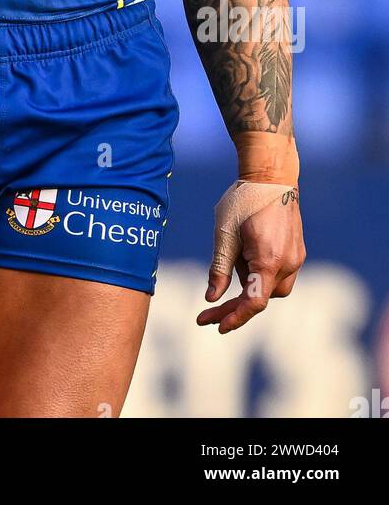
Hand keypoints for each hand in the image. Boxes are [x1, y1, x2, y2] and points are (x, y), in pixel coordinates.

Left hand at [197, 186, 304, 333]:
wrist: (271, 177)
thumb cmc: (243, 201)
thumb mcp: (224, 234)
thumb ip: (219, 268)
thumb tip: (212, 299)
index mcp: (269, 260)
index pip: (254, 303)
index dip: (235, 317)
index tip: (216, 327)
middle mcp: (288, 264)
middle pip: (261, 297)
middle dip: (235, 305)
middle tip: (207, 313)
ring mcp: (296, 258)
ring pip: (270, 287)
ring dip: (249, 283)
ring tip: (234, 253)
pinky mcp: (297, 252)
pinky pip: (277, 274)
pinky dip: (259, 272)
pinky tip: (246, 251)